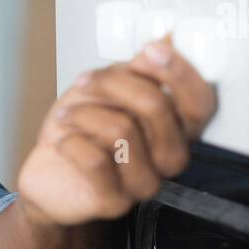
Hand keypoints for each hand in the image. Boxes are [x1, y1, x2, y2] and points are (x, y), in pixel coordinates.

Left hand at [16, 37, 216, 226]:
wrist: (48, 172)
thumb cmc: (81, 131)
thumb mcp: (107, 90)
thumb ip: (137, 71)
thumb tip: (162, 45)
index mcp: (177, 129)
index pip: (200, 103)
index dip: (179, 74)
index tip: (151, 51)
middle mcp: (168, 158)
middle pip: (156, 107)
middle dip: (113, 84)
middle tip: (85, 82)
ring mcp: (145, 183)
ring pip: (121, 130)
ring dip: (84, 113)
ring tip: (67, 115)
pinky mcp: (115, 203)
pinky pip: (95, 160)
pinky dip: (71, 141)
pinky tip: (64, 141)